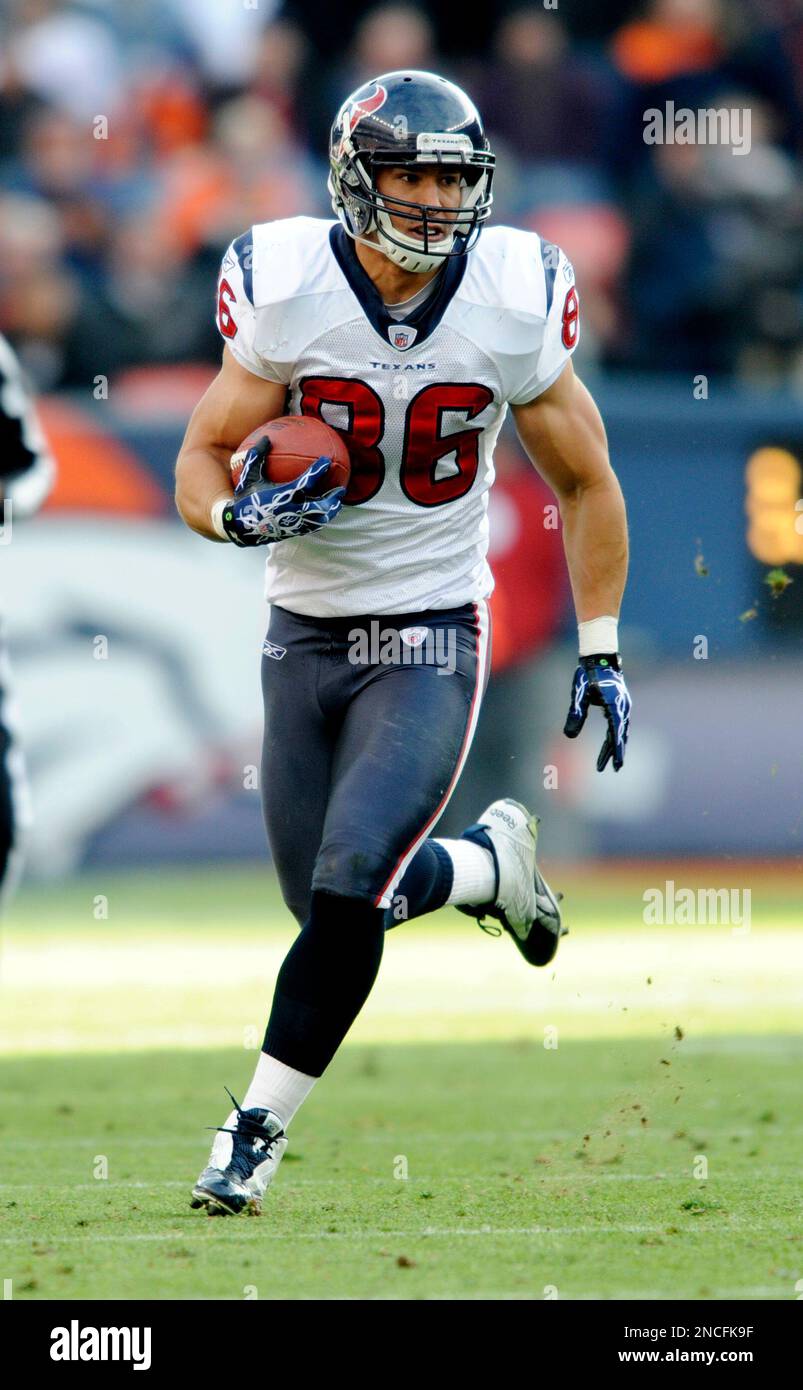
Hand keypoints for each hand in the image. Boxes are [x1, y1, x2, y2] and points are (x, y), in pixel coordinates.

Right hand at [222, 436, 344, 546]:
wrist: (239, 527)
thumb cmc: (245, 498)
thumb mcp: (249, 476)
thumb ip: (258, 456)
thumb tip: (267, 437)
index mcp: (283, 495)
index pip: (306, 482)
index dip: (318, 471)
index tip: (326, 461)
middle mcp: (291, 510)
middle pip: (319, 505)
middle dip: (332, 497)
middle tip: (341, 488)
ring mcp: (293, 523)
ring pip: (318, 518)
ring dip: (330, 511)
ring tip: (337, 503)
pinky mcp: (293, 531)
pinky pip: (311, 526)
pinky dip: (320, 520)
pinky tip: (324, 514)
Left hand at [563, 653, 631, 771]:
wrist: (600, 657)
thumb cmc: (588, 674)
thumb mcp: (579, 693)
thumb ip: (575, 713)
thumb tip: (569, 736)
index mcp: (614, 704)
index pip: (616, 732)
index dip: (616, 750)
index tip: (617, 764)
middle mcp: (622, 706)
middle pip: (620, 734)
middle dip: (617, 752)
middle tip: (615, 769)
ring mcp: (622, 705)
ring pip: (620, 730)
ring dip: (615, 745)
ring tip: (610, 762)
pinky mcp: (619, 704)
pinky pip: (618, 724)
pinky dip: (614, 735)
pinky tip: (610, 744)